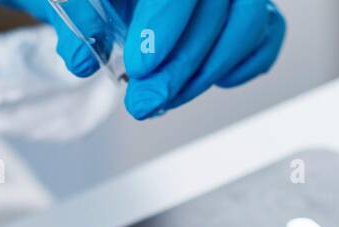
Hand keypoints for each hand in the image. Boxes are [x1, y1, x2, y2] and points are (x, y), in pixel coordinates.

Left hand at [3, 0, 285, 119]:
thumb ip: (72, 16)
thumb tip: (82, 57)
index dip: (166, 22)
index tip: (141, 65)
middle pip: (215, 4)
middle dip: (181, 65)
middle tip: (144, 103)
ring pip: (249, 18)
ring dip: (209, 70)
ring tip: (166, 99)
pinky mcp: (242, 6)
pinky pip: (266, 29)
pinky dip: (245, 61)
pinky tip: (212, 80)